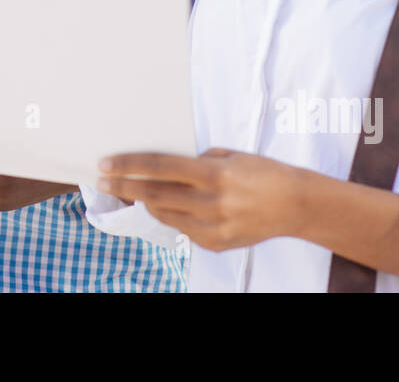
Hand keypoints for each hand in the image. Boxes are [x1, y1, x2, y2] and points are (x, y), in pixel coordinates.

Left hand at [95, 148, 303, 251]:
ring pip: (164, 214)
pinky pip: (182, 229)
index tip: (106, 164)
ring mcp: (213, 227)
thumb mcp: (231, 155)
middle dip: (124, 186)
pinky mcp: (216, 244)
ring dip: (143, 202)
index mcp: (214, 174)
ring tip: (129, 191)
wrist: (295, 205)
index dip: (130, 165)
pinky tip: (164, 206)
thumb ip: (198, 161)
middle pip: (155, 194)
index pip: (160, 167)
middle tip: (102, 181)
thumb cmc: (263, 172)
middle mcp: (211, 202)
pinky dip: (170, 215)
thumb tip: (166, 169)